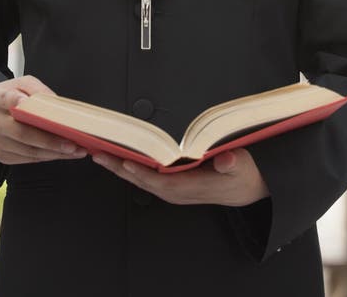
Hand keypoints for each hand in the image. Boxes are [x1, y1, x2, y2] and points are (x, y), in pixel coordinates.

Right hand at [0, 75, 87, 164]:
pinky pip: (28, 158)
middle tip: (72, 143)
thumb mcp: (20, 84)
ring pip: (28, 151)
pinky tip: (64, 153)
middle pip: (22, 133)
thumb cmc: (9, 96)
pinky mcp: (2, 156)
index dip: (15, 101)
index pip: (6, 99)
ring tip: (76, 150)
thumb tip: (56, 104)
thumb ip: (37, 89)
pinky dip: (48, 156)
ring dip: (54, 153)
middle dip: (49, 141)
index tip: (25, 102)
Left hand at [91, 148, 268, 206]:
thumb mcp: (243, 167)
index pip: (159, 182)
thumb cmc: (242, 176)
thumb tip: (224, 161)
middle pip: (142, 180)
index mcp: (190, 187)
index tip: (124, 162)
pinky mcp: (173, 183)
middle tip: (98, 154)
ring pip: (141, 179)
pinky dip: (131, 167)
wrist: (248, 188)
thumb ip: (233, 164)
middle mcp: (177, 191)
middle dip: (119, 168)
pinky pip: (147, 176)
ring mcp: (174, 188)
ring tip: (101, 154)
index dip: (141, 173)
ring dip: (120, 167)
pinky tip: (121, 158)